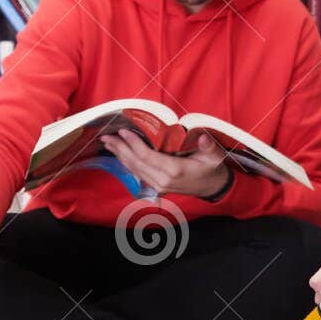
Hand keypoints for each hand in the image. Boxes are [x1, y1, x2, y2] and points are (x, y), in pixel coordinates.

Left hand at [99, 130, 233, 199]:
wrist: (212, 188)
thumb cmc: (212, 169)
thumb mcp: (214, 157)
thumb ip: (208, 147)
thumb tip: (203, 138)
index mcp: (174, 171)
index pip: (147, 156)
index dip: (133, 144)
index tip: (123, 131)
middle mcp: (162, 180)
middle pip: (136, 163)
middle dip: (120, 149)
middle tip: (106, 136)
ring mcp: (158, 185)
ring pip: (134, 169)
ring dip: (119, 155)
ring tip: (108, 143)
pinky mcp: (156, 186)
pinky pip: (138, 173)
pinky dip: (126, 162)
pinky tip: (119, 154)